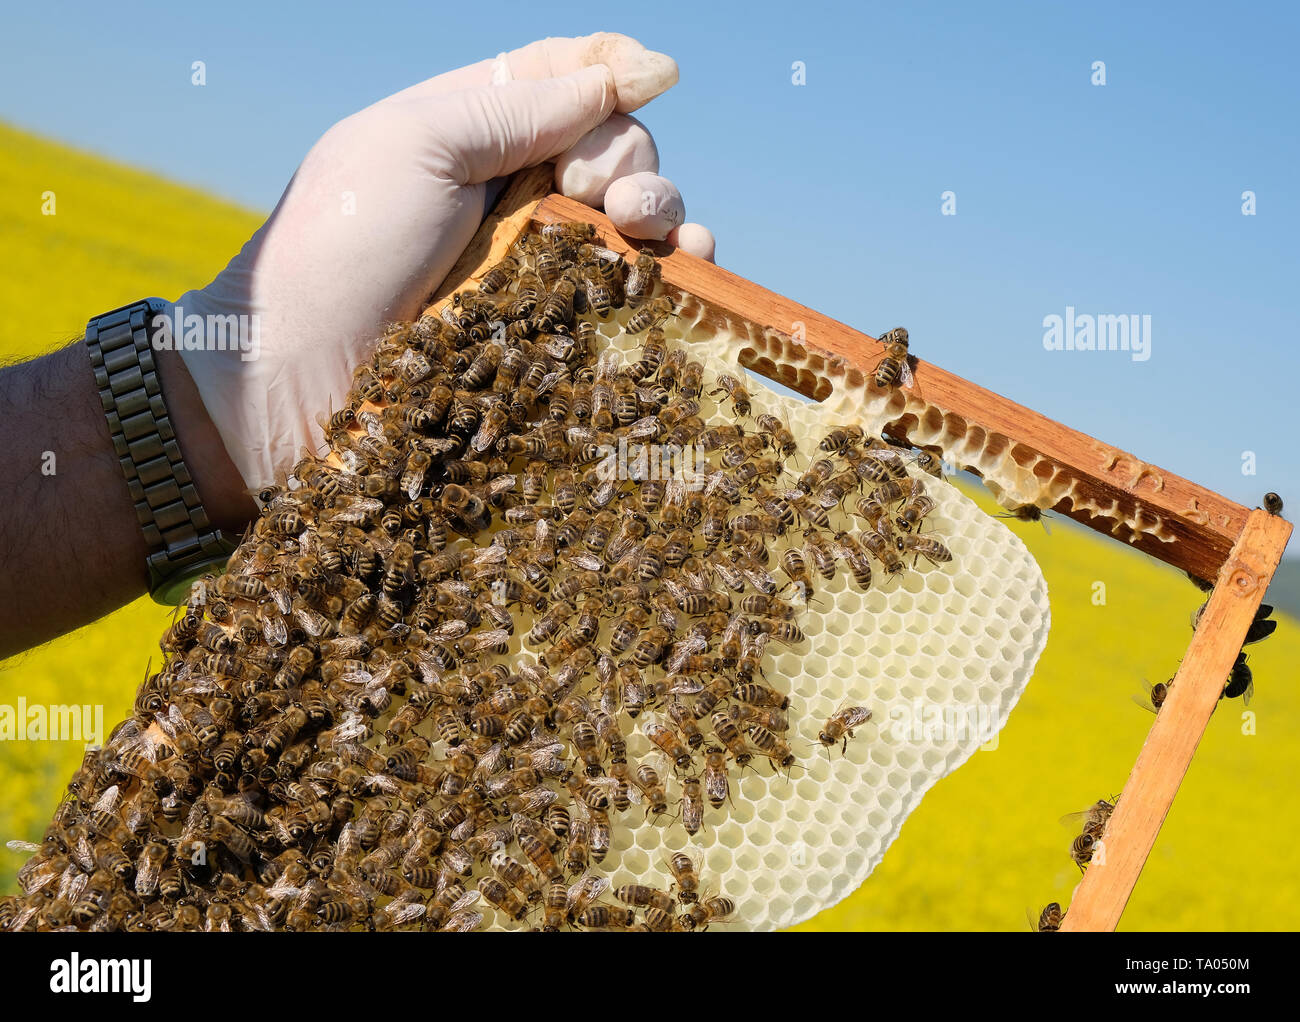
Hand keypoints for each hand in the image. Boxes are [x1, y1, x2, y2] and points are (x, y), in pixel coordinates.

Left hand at [172, 33, 713, 490]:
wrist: (305, 380)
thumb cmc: (344, 248)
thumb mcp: (415, 144)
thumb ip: (515, 106)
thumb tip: (622, 76)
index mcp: (471, 130)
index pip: (561, 77)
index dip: (613, 68)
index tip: (653, 76)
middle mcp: (512, 191)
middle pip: (611, 142)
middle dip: (627, 149)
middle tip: (592, 188)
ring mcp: (539, 264)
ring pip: (634, 214)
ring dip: (660, 200)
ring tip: (639, 221)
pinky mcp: (557, 330)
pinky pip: (633, 289)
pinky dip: (678, 267)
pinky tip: (694, 261)